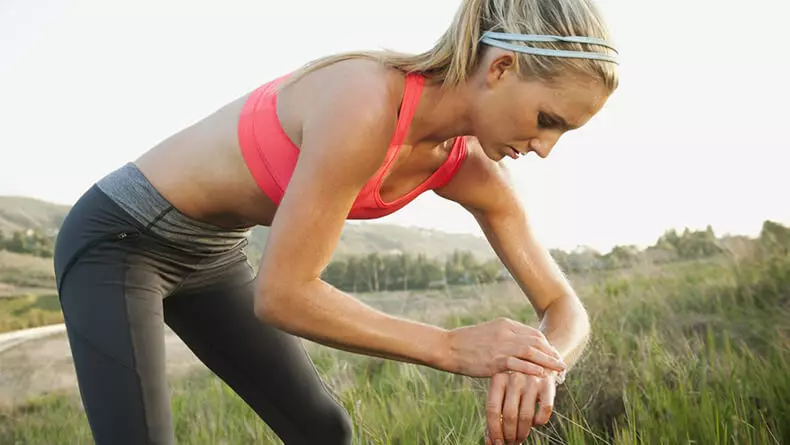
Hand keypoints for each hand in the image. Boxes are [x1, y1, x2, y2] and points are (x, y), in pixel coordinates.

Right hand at [445, 317, 565, 377]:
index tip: (554, 355)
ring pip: (531, 352)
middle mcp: (506, 332)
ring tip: (560, 370)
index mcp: (505, 324)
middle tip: (562, 364)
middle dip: (552, 353)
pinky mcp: (494, 360)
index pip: (533, 334)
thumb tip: (519, 345)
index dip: (547, 345)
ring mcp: (501, 346)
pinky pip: (518, 364)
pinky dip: (532, 369)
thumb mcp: (489, 333)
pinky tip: (542, 375)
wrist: (448, 347)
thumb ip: (505, 337)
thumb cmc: (466, 343)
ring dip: (548, 362)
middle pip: (537, 342)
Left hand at [484, 371, 556, 444]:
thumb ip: (495, 415)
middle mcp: (514, 377)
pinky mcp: (547, 385)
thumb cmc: (515, 387)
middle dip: (509, 435)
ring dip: (522, 433)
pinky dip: (539, 422)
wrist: (539, 366)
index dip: (494, 430)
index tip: (496, 443)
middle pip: (509, 415)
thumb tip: (489, 441)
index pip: (492, 410)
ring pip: (526, 416)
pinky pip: (544, 411)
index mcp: (498, 379)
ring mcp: (531, 380)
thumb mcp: (502, 394)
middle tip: (511, 443)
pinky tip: (535, 423)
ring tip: (520, 438)